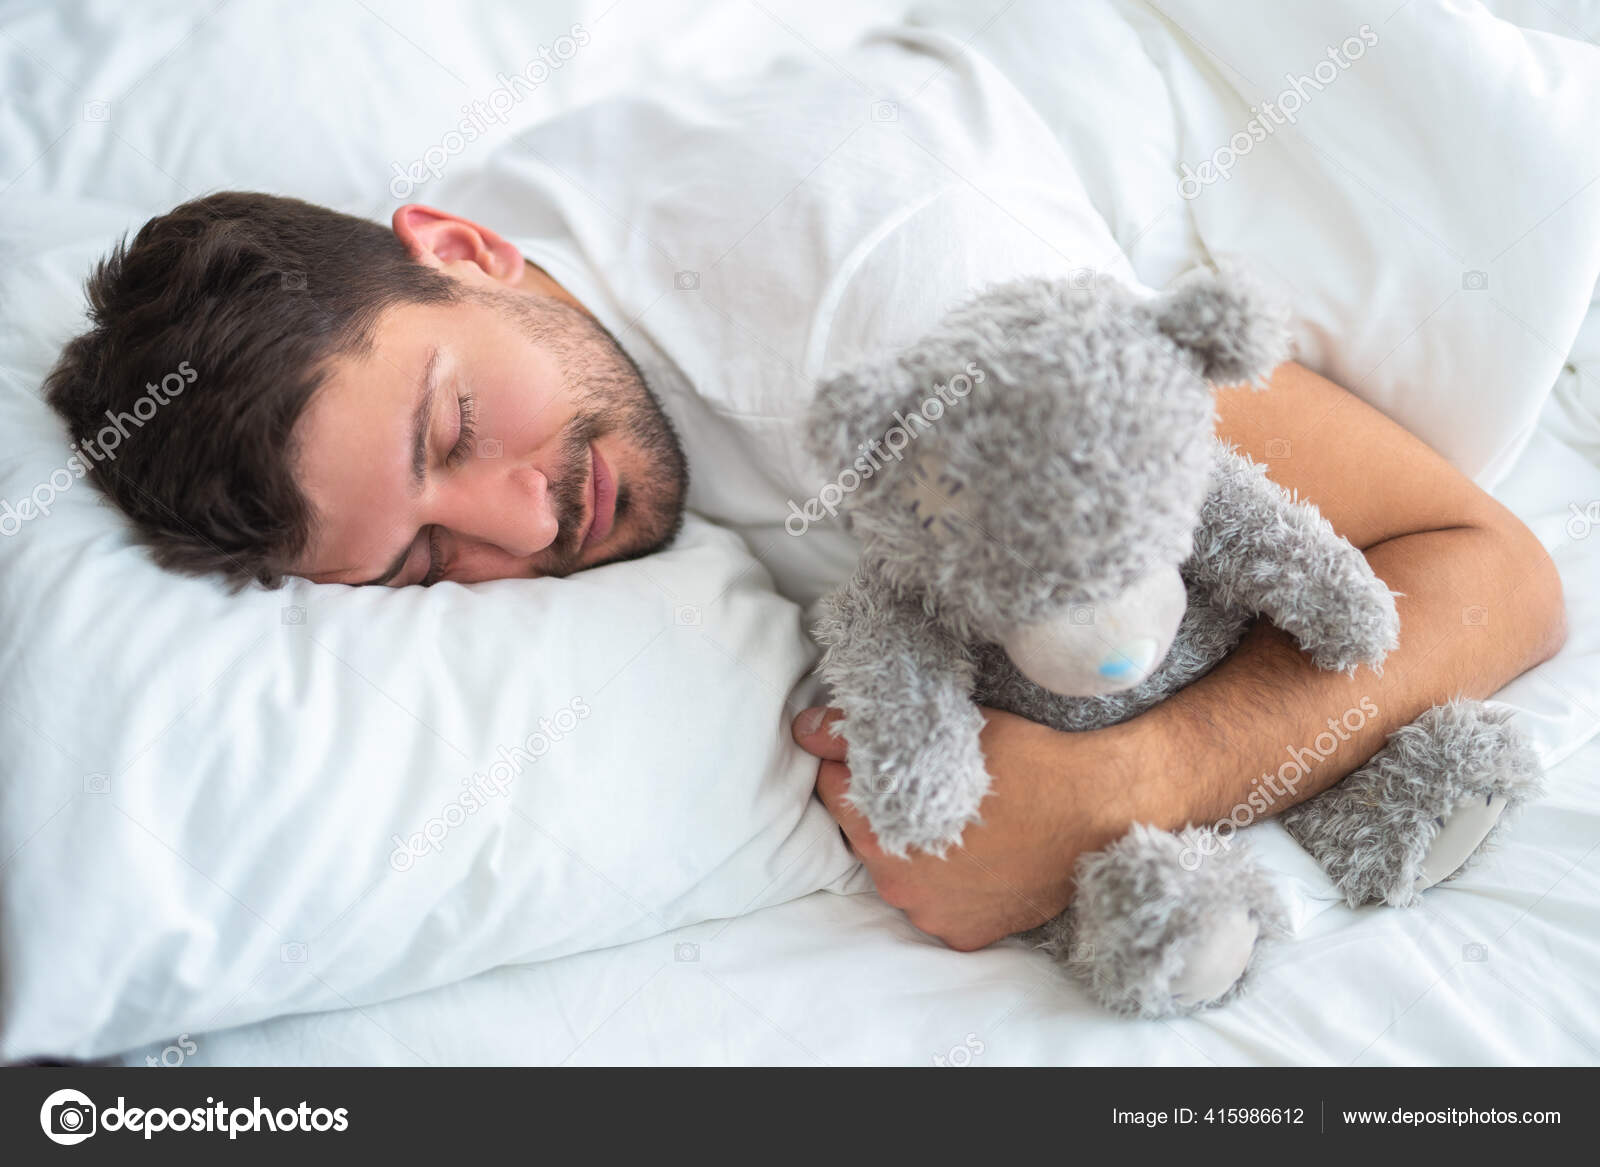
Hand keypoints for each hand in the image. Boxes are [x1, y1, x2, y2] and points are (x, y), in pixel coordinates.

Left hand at [791, 705, 1147, 950]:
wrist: (1101, 803)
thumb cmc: (1024, 757)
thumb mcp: (940, 732)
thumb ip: (859, 736)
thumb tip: (806, 732)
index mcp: (877, 828)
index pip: (836, 789)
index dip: (857, 765)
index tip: (886, 754)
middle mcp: (896, 883)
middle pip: (867, 836)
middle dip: (885, 810)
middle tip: (931, 784)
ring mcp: (933, 915)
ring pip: (905, 874)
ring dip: (918, 850)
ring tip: (961, 821)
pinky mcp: (969, 935)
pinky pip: (943, 907)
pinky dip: (953, 885)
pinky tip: (979, 857)